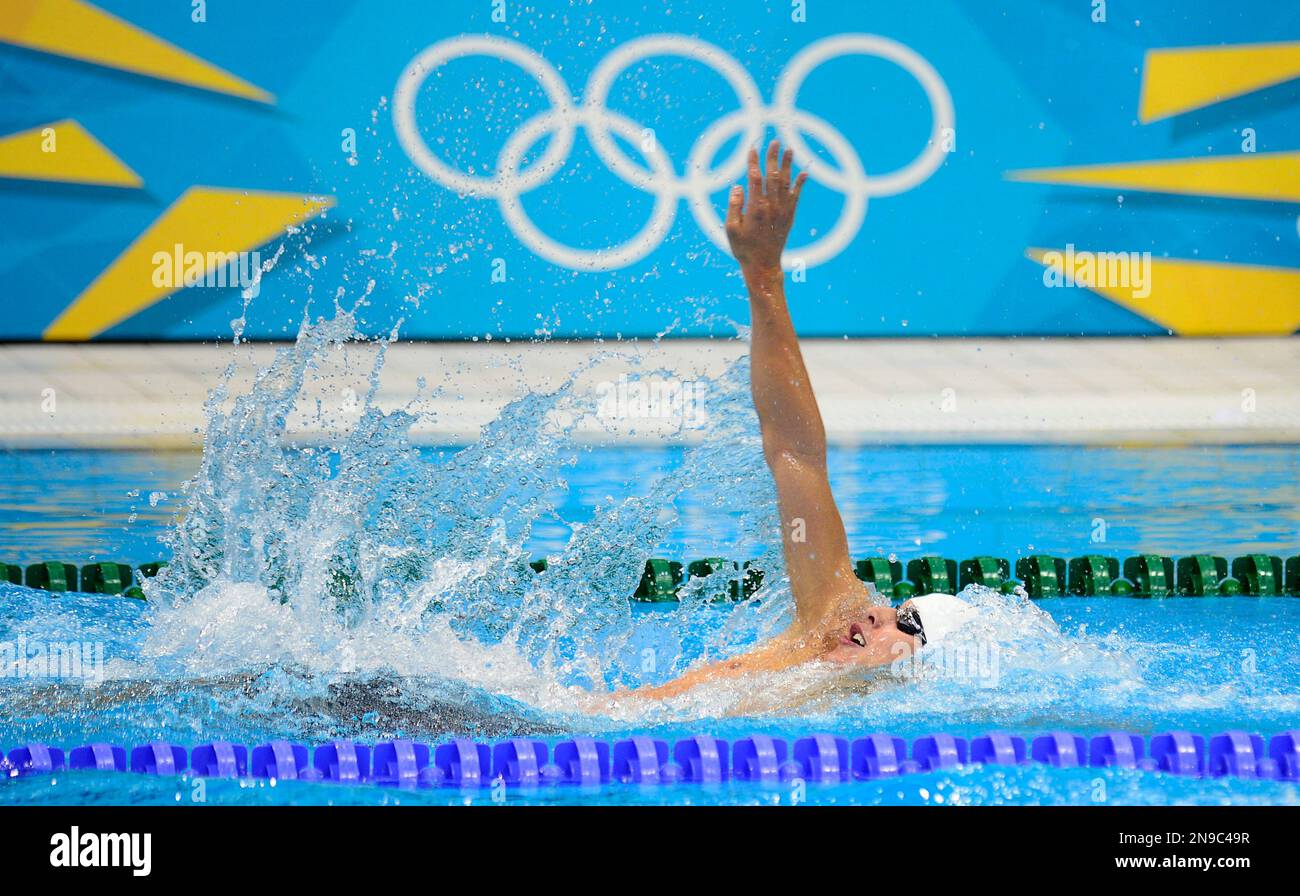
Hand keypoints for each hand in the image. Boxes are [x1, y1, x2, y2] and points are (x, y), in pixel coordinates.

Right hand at [725, 138, 807, 270]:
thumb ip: (734, 206)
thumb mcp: (731, 228)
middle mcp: (771, 206)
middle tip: (775, 141)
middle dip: (773, 157)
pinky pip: (796, 196)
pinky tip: (804, 172)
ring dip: (788, 165)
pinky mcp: (790, 216)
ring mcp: (783, 211)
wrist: (763, 265)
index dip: (753, 162)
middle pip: (773, 175)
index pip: (754, 178)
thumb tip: (738, 186)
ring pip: (786, 182)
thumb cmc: (743, 248)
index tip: (752, 149)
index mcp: (755, 207)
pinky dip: (800, 183)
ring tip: (790, 149)